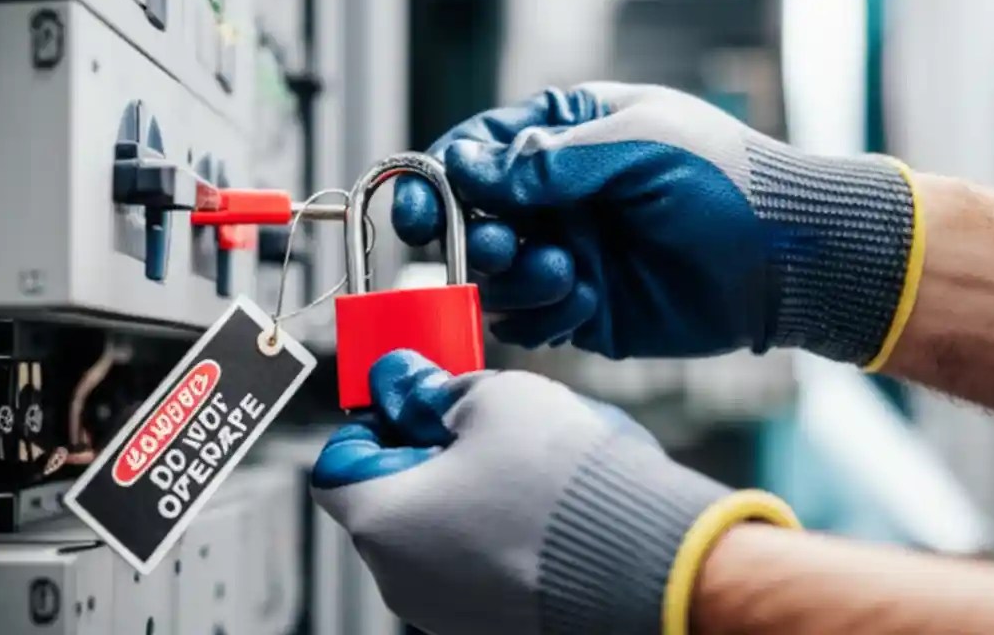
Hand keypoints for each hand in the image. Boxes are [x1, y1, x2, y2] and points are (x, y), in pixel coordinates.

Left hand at [310, 349, 797, 634]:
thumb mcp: (494, 400)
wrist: (656, 566)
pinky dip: (497, 534)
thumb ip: (437, 390)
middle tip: (472, 421)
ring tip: (523, 463)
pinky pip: (478, 569)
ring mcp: (449, 613)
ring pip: (437, 537)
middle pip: (389, 501)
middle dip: (424, 454)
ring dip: (465, 494)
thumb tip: (408, 382)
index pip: (337, 465)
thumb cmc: (571, 488)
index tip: (407, 400)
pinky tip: (546, 506)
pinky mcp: (496, 627)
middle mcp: (403, 580)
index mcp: (382, 522)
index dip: (372, 421)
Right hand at [392, 84, 920, 366]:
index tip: (415, 204)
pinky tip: (587, 299)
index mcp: (566, 135)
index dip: (437, 178)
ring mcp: (566, 252)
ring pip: (493, 276)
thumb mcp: (637, 146)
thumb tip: (466, 166)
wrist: (788, 260)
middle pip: (469, 218)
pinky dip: (544, 314)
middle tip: (495, 245)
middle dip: (470, 236)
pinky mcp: (581, 308)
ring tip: (566, 272)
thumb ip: (549, 158)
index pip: (477, 150)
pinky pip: (530, 319)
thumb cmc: (725, 181)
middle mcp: (555, 196)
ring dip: (515, 279)